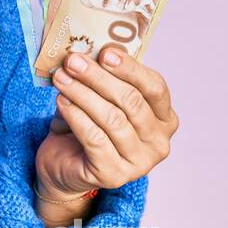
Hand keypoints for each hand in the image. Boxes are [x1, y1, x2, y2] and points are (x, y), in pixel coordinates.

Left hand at [35, 47, 178, 198]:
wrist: (65, 165)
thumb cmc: (89, 127)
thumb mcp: (102, 99)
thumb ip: (106, 80)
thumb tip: (90, 53)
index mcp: (165, 119)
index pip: (155, 88)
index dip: (130, 68)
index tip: (104, 53)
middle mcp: (159, 143)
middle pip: (131, 101)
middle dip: (99, 77)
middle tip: (73, 62)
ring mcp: (139, 163)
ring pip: (112, 118)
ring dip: (82, 93)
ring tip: (61, 78)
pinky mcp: (114, 175)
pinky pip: (94, 138)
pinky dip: (76, 116)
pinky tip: (62, 102)